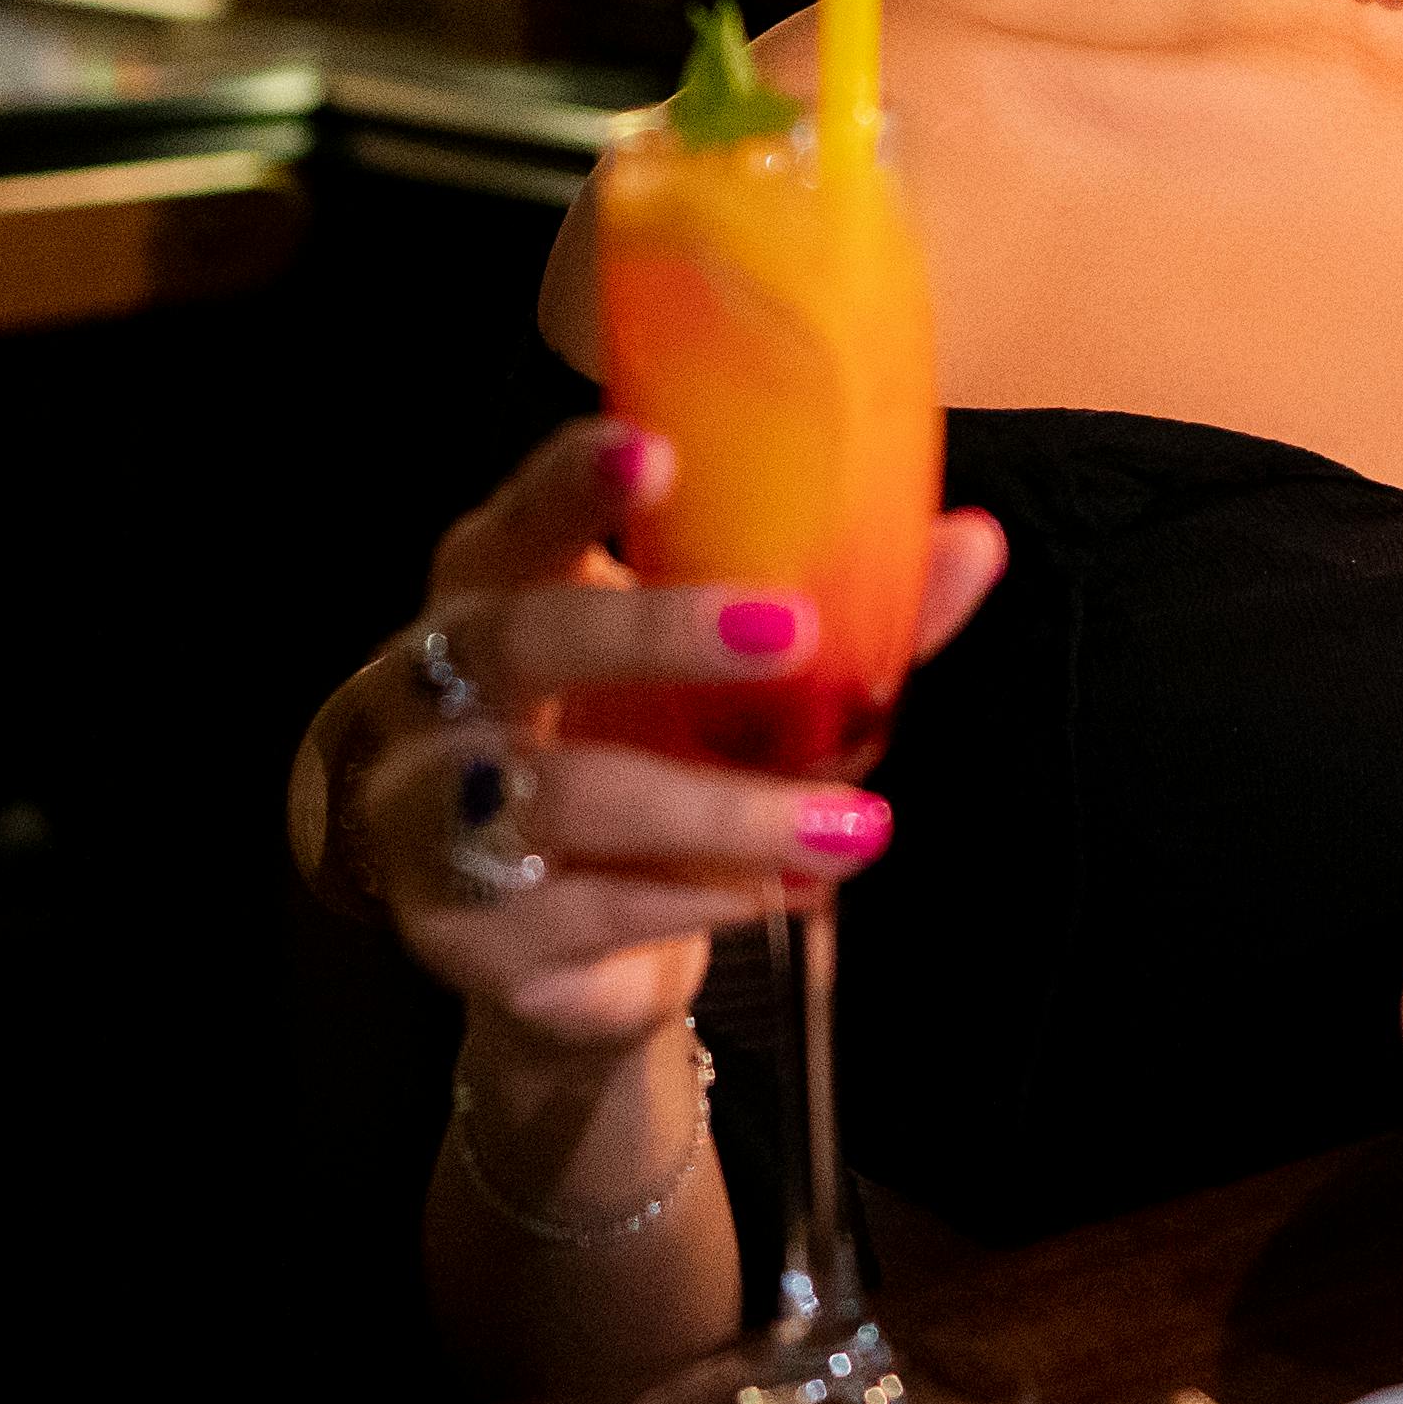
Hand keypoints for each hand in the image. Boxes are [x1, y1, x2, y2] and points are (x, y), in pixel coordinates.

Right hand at [354, 416, 1009, 1056]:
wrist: (569, 954)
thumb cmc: (647, 764)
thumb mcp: (741, 691)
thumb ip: (849, 620)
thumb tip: (976, 543)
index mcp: (494, 595)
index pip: (516, 520)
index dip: (570, 482)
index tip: (658, 449)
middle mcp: (430, 695)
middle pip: (519, 640)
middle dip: (653, 630)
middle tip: (790, 630)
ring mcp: (427, 822)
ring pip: (561, 795)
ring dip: (717, 807)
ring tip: (848, 824)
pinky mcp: (466, 937)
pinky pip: (586, 908)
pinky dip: (698, 895)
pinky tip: (784, 887)